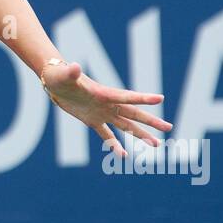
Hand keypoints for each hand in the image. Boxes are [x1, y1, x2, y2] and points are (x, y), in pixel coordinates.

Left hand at [42, 60, 170, 158]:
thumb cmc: (59, 75)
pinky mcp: (92, 120)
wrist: (53, 81)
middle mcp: (107, 104)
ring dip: (141, 135)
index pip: (127, 96)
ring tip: (157, 145)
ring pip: (126, 126)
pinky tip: (124, 156)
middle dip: (151, 121)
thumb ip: (71, 72)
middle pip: (134, 114)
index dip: (143, 98)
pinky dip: (115, 145)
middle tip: (168, 127)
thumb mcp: (64, 75)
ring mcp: (101, 112)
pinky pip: (106, 135)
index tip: (160, 98)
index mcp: (104, 93)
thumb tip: (73, 66)